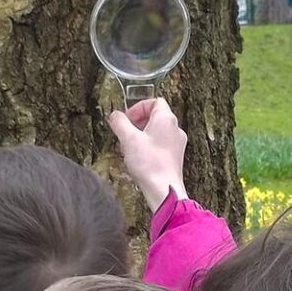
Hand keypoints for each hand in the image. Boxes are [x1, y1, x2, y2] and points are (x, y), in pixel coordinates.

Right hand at [107, 98, 187, 212]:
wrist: (163, 188)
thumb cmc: (149, 163)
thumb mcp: (128, 138)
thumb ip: (119, 122)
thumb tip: (114, 115)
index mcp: (166, 119)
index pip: (155, 101)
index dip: (138, 107)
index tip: (127, 118)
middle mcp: (175, 129)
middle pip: (155, 116)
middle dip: (137, 123)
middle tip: (125, 132)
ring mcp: (177, 143)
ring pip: (156, 132)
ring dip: (140, 135)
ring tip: (128, 147)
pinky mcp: (174, 156)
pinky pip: (160, 144)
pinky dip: (148, 146)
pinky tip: (137, 158)